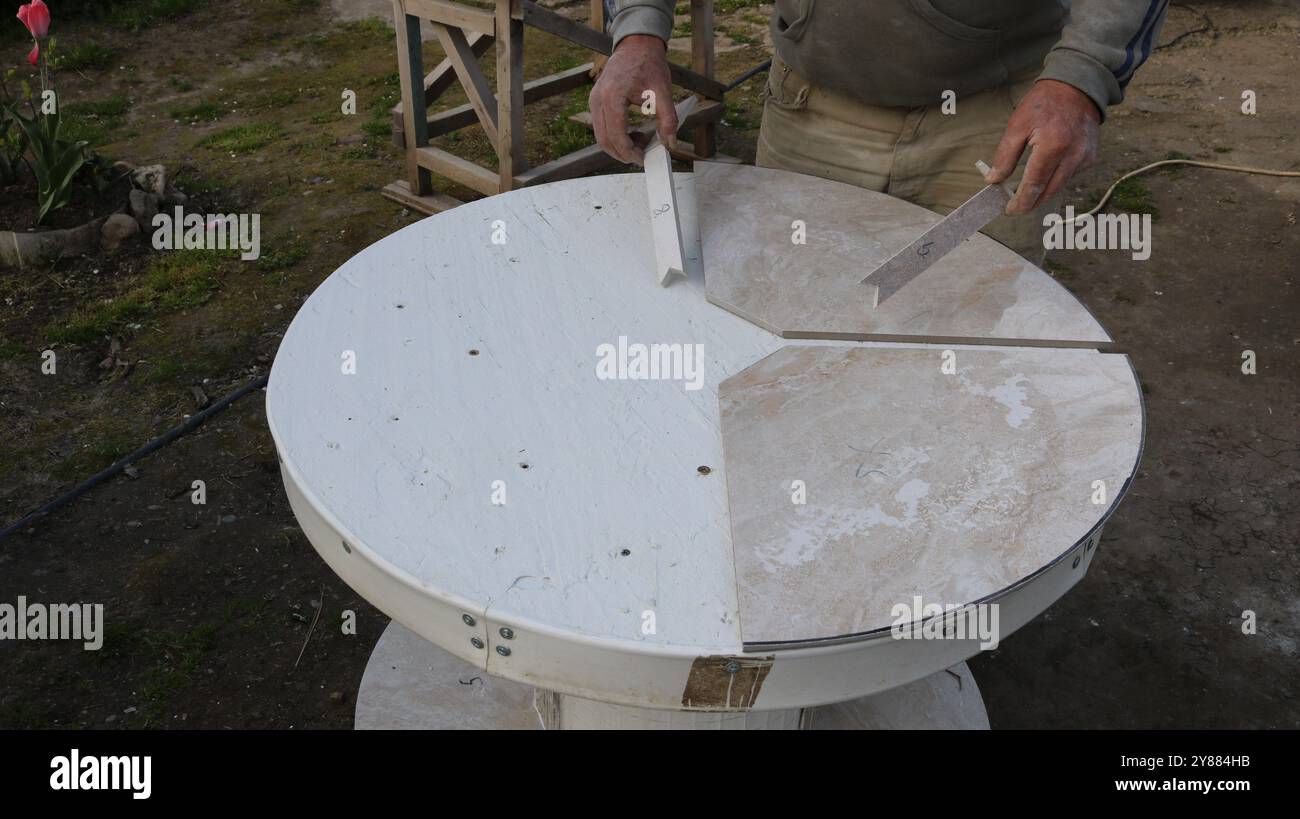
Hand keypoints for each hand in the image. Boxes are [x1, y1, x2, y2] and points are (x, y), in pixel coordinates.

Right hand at [589, 34, 676, 164]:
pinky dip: (615, 136)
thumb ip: (668, 119)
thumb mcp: (663, 92)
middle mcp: (597, 99)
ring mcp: (593, 101)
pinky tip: (634, 132)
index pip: (616, 135)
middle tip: (643, 155)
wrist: (637, 45)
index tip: (643, 158)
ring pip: (601, 137)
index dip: (629, 152)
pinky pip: (601, 127)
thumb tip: (670, 144)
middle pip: (604, 140)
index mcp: (612, 96)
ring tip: (641, 140)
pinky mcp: (595, 102)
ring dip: (619, 146)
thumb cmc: (649, 64)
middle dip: (623, 154)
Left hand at [986, 79, 1101, 214]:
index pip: (1034, 185)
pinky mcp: (1091, 157)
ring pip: (1059, 186)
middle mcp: (1073, 155)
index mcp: (1053, 147)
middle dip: (1031, 202)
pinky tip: (1048, 168)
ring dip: (1043, 191)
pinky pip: (1070, 175)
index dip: (1021, 202)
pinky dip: (1056, 177)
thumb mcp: (1017, 125)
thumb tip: (994, 180)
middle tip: (1015, 205)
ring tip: (1027, 189)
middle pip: (1048, 192)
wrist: (1077, 87)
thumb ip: (1005, 156)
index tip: (1009, 210)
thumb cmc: (1044, 104)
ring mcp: (1085, 158)